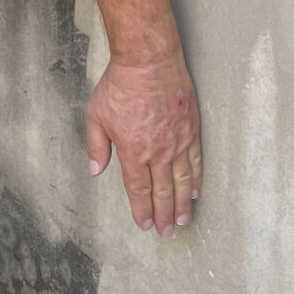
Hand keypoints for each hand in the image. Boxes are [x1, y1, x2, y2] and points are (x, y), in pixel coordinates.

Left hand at [85, 53, 202, 236]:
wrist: (149, 61)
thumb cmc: (120, 85)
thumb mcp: (96, 116)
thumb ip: (96, 146)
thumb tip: (96, 170)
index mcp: (132, 151)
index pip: (138, 189)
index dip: (142, 209)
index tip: (145, 224)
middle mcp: (158, 151)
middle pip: (162, 191)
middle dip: (164, 214)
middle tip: (167, 232)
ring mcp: (177, 141)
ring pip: (182, 180)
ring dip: (182, 203)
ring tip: (184, 220)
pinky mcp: (191, 129)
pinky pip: (196, 160)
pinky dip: (197, 178)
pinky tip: (196, 191)